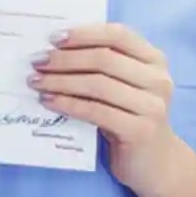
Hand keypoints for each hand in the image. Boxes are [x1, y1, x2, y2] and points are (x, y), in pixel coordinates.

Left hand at [28, 23, 183, 194]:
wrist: (154, 163)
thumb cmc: (129, 116)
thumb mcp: (122, 85)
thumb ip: (102, 64)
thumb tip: (53, 48)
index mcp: (154, 60)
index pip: (118, 34)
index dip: (84, 34)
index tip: (53, 38)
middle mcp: (158, 80)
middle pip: (104, 58)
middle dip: (65, 59)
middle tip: (37, 62)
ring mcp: (152, 106)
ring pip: (98, 84)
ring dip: (61, 81)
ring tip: (36, 81)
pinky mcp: (140, 131)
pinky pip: (96, 111)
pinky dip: (68, 104)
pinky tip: (49, 101)